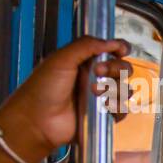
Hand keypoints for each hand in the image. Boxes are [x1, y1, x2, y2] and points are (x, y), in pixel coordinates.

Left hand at [0, 36, 132, 156]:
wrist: (38, 121)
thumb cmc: (44, 88)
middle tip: (99, 73)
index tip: (121, 51)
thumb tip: (112, 42)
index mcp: (85, 61)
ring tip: (97, 94)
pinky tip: (104, 107)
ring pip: (125, 89)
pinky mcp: (103, 116)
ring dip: (116, 89)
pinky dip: (117, 108)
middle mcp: (95, 78)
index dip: (120, 49)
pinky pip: (121, 110)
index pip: (111, 51)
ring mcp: (100, 98)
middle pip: (123, 69)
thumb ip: (86, 46)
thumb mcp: (61, 60)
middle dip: (116, 69)